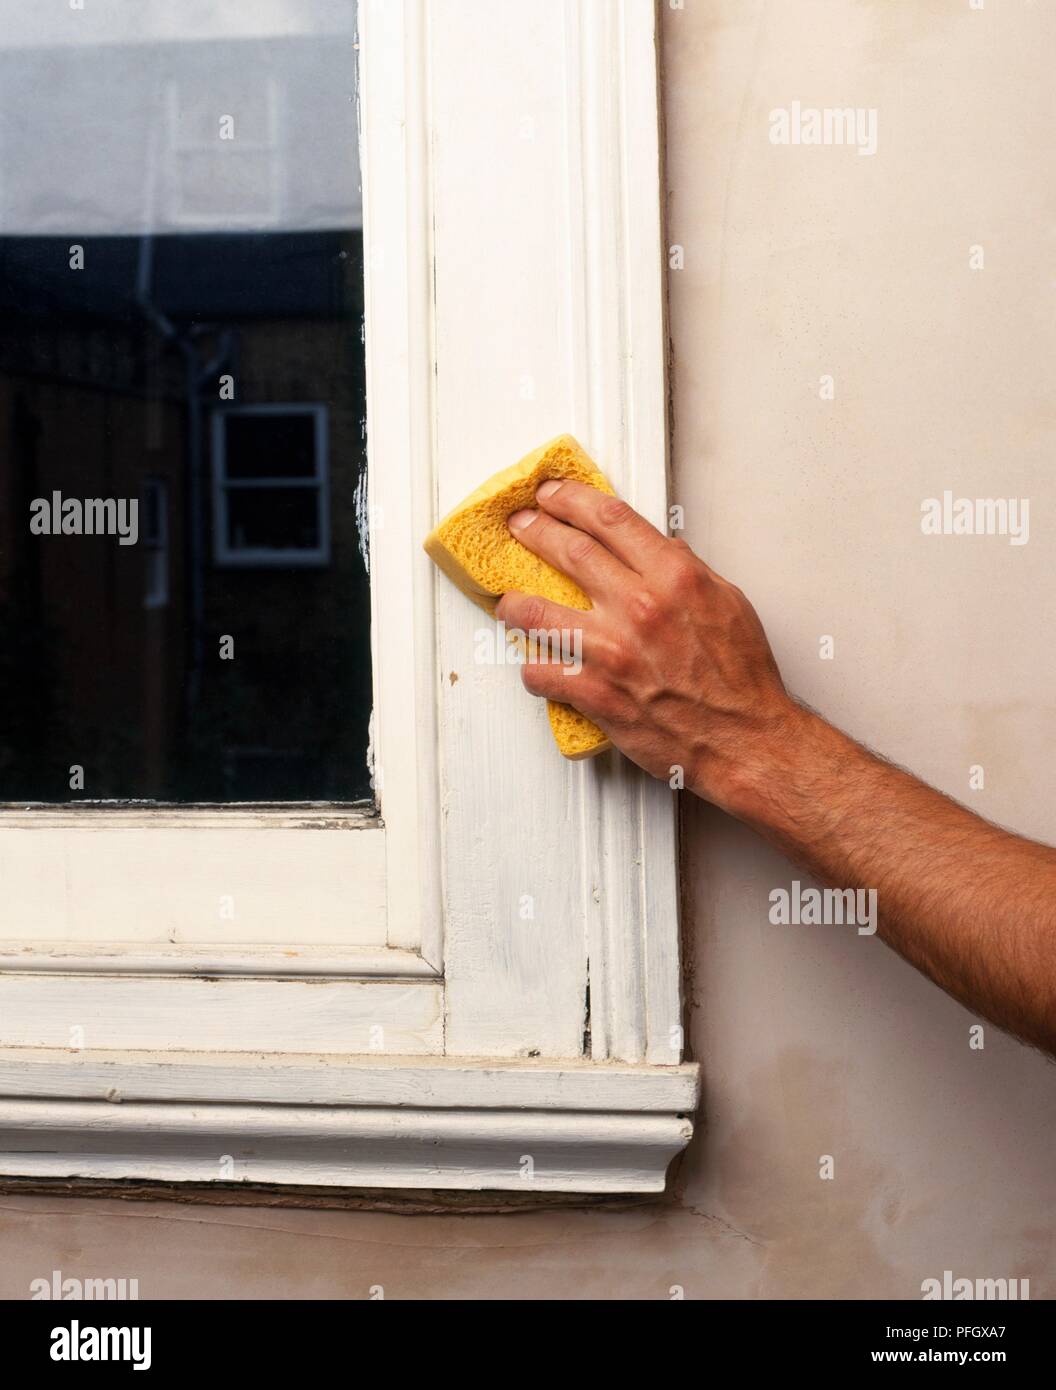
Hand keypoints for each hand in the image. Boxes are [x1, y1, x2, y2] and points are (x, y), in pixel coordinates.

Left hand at [496, 480, 801, 810]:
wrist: (744, 739)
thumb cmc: (741, 679)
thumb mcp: (728, 603)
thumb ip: (689, 570)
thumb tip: (662, 547)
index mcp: (674, 578)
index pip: (609, 518)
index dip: (571, 499)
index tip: (554, 496)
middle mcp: (639, 607)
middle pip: (568, 551)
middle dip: (534, 532)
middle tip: (520, 526)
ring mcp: (612, 651)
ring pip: (536, 613)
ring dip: (515, 603)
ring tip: (508, 600)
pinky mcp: (596, 694)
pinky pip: (542, 673)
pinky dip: (534, 669)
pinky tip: (536, 666)